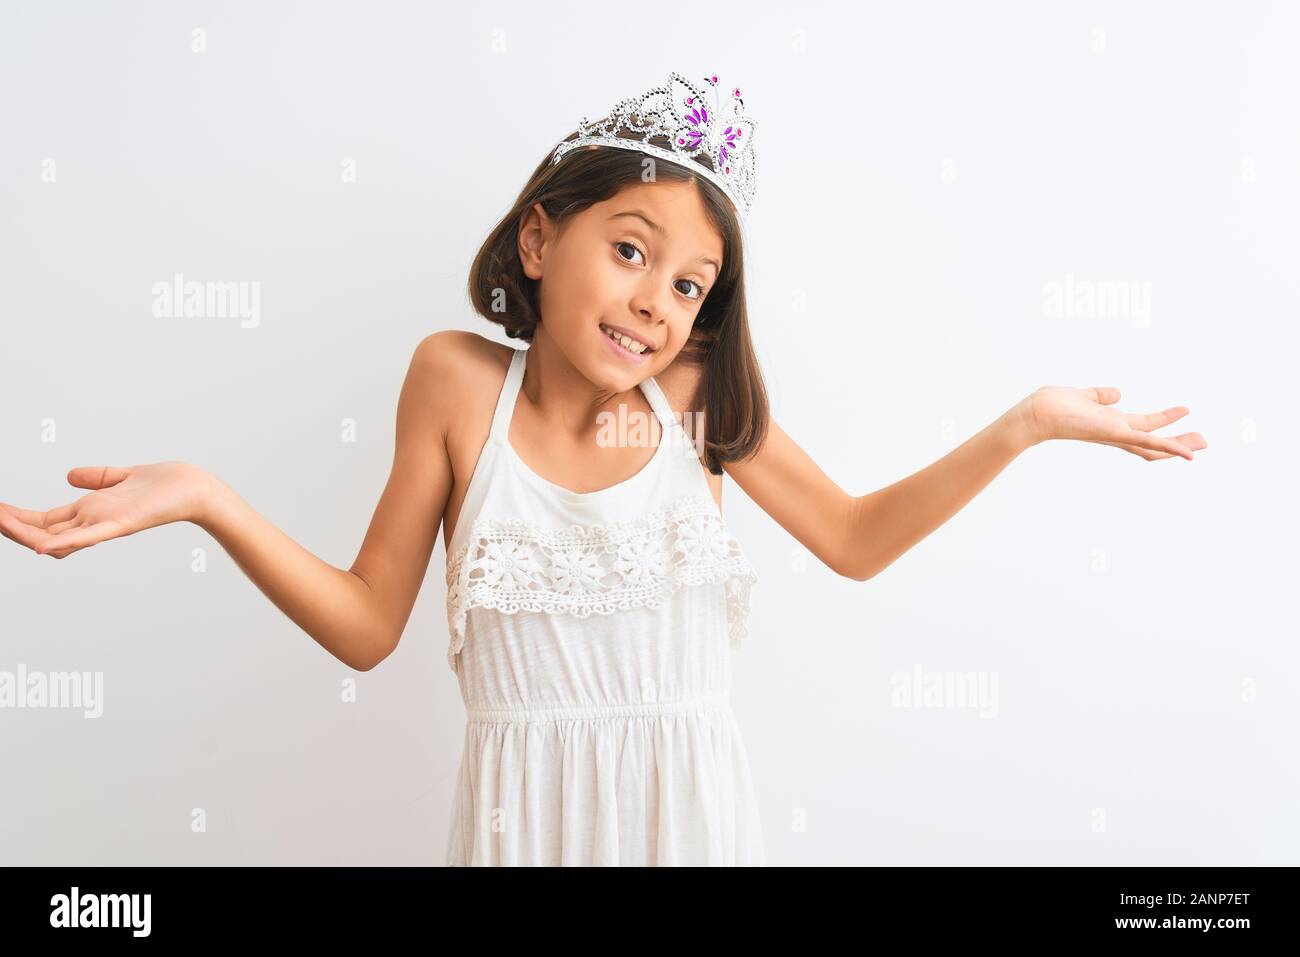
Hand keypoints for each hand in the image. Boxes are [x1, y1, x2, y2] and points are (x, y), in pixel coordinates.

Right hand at [0, 461, 215, 558]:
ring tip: (0, 523)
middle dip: (12, 526)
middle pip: (42, 530)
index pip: (44, 520)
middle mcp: (92, 522)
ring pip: (56, 537)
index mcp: (89, 511)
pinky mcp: (121, 525)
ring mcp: (104, 526)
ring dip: (25, 534)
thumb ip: (96, 478)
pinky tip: (42, 547)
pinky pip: (88, 538)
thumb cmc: (163, 485)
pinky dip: (65, 542)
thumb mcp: (120, 477)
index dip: (18, 517)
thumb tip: (69, 475)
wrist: (193, 488)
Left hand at [1014, 386, 1206, 460]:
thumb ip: (1100, 396)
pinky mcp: (1115, 433)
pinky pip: (1146, 442)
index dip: (1164, 422)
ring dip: (1179, 446)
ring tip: (1202, 444)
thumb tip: (1116, 394)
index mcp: (1110, 423)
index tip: (1185, 412)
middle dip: (1178, 442)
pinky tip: (1187, 453)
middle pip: (1153, 442)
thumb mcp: (1084, 396)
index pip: (1144, 427)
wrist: (1035, 413)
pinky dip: (1168, 448)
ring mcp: (1116, 435)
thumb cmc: (1051, 406)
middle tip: (1203, 441)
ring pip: (1154, 446)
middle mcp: (1115, 433)